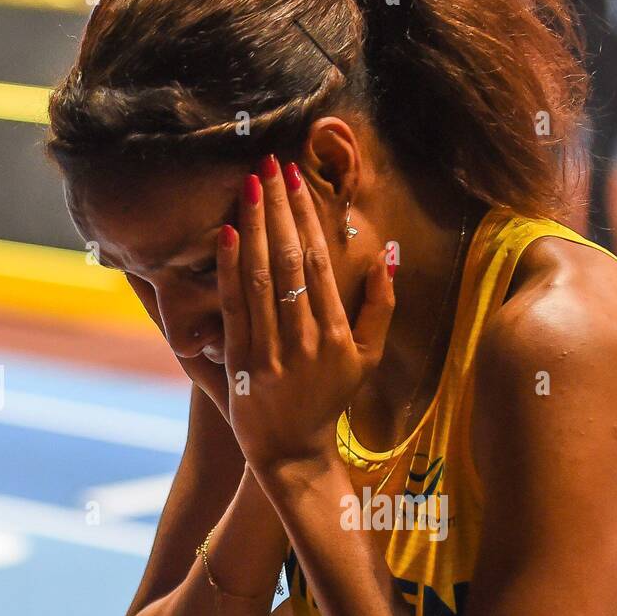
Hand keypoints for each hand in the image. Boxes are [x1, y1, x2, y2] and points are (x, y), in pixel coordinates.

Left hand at [217, 155, 394, 476]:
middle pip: (291, 261)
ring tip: (247, 184)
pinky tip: (227, 233)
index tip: (295, 178)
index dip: (306, 217)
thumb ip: (381, 306)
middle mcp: (306, 340)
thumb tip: (389, 254)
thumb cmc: (331, 399)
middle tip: (267, 164)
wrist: (292, 451)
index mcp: (338, 334)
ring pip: (262, 277)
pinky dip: (230, 268)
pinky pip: (236, 307)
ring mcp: (272, 352)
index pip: (320, 263)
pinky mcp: (242, 363)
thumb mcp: (368, 357)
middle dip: (278, 208)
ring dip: (254, 226)